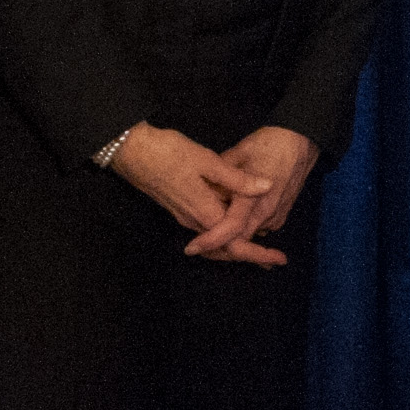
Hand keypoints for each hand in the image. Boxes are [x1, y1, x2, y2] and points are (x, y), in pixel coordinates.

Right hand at [108, 122, 285, 266]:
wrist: (130, 150)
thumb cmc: (167, 153)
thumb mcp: (207, 161)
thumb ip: (237, 179)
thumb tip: (266, 186)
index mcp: (204, 212)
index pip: (235, 245)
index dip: (259, 255)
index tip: (279, 259)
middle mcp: (193, 221)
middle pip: (225, 250)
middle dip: (251, 256)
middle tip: (275, 259)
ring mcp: (184, 216)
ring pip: (215, 242)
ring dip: (237, 245)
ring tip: (260, 243)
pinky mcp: (179, 208)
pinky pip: (206, 230)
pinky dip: (224, 233)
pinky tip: (234, 220)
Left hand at [206, 126, 318, 262]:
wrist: (300, 142)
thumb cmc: (270, 144)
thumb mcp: (239, 152)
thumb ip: (219, 176)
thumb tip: (202, 190)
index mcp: (253, 196)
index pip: (231, 228)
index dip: (211, 240)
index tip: (192, 248)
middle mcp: (266, 212)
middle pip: (238, 240)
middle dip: (217, 245)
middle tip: (196, 242)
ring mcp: (275, 217)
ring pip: (247, 236)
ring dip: (230, 235)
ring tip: (212, 225)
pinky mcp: (280, 217)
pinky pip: (257, 229)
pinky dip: (243, 227)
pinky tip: (233, 214)